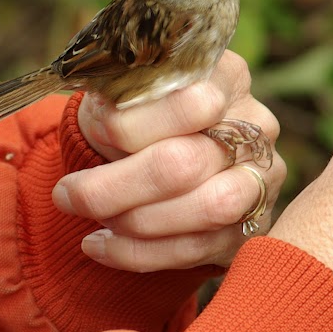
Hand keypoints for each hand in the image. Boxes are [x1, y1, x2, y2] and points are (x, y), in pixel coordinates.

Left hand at [53, 50, 284, 270]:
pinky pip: (199, 248)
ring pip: (208, 208)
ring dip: (136, 221)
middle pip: (188, 162)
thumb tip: (110, 120)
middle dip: (115, 187)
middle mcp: (257, 126)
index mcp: (228, 78)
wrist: (157, 157)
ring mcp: (265, 177)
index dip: (132, 126)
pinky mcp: (254, 225)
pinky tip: (103, 245)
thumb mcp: (122, 96)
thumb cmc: (137, 122)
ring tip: (96, 220)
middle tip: (68, 195)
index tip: (95, 134)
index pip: (193, 103)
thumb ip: (119, 102)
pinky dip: (140, 252)